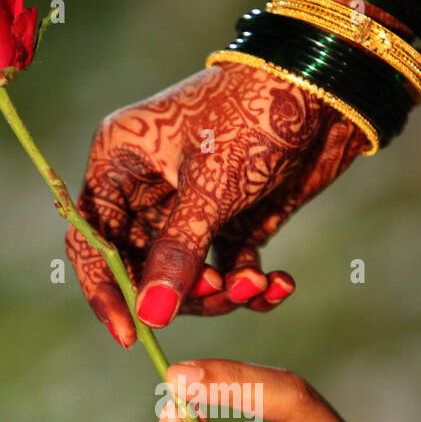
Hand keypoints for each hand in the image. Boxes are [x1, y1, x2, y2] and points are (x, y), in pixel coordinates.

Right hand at [69, 63, 365, 345]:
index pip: (92, 241)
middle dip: (183, 294)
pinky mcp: (232, 219)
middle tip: (223, 296)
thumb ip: (177, 254)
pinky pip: (229, 269)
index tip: (130, 335)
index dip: (106, 291)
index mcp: (120, 162)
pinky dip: (251, 284)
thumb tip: (149, 318)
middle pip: (143, 269)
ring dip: (223, 294)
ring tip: (259, 286)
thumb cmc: (254, 115)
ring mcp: (191, 205)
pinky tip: (279, 285)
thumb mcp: (210, 188)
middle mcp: (147, 186)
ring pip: (188, 278)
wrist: (328, 86)